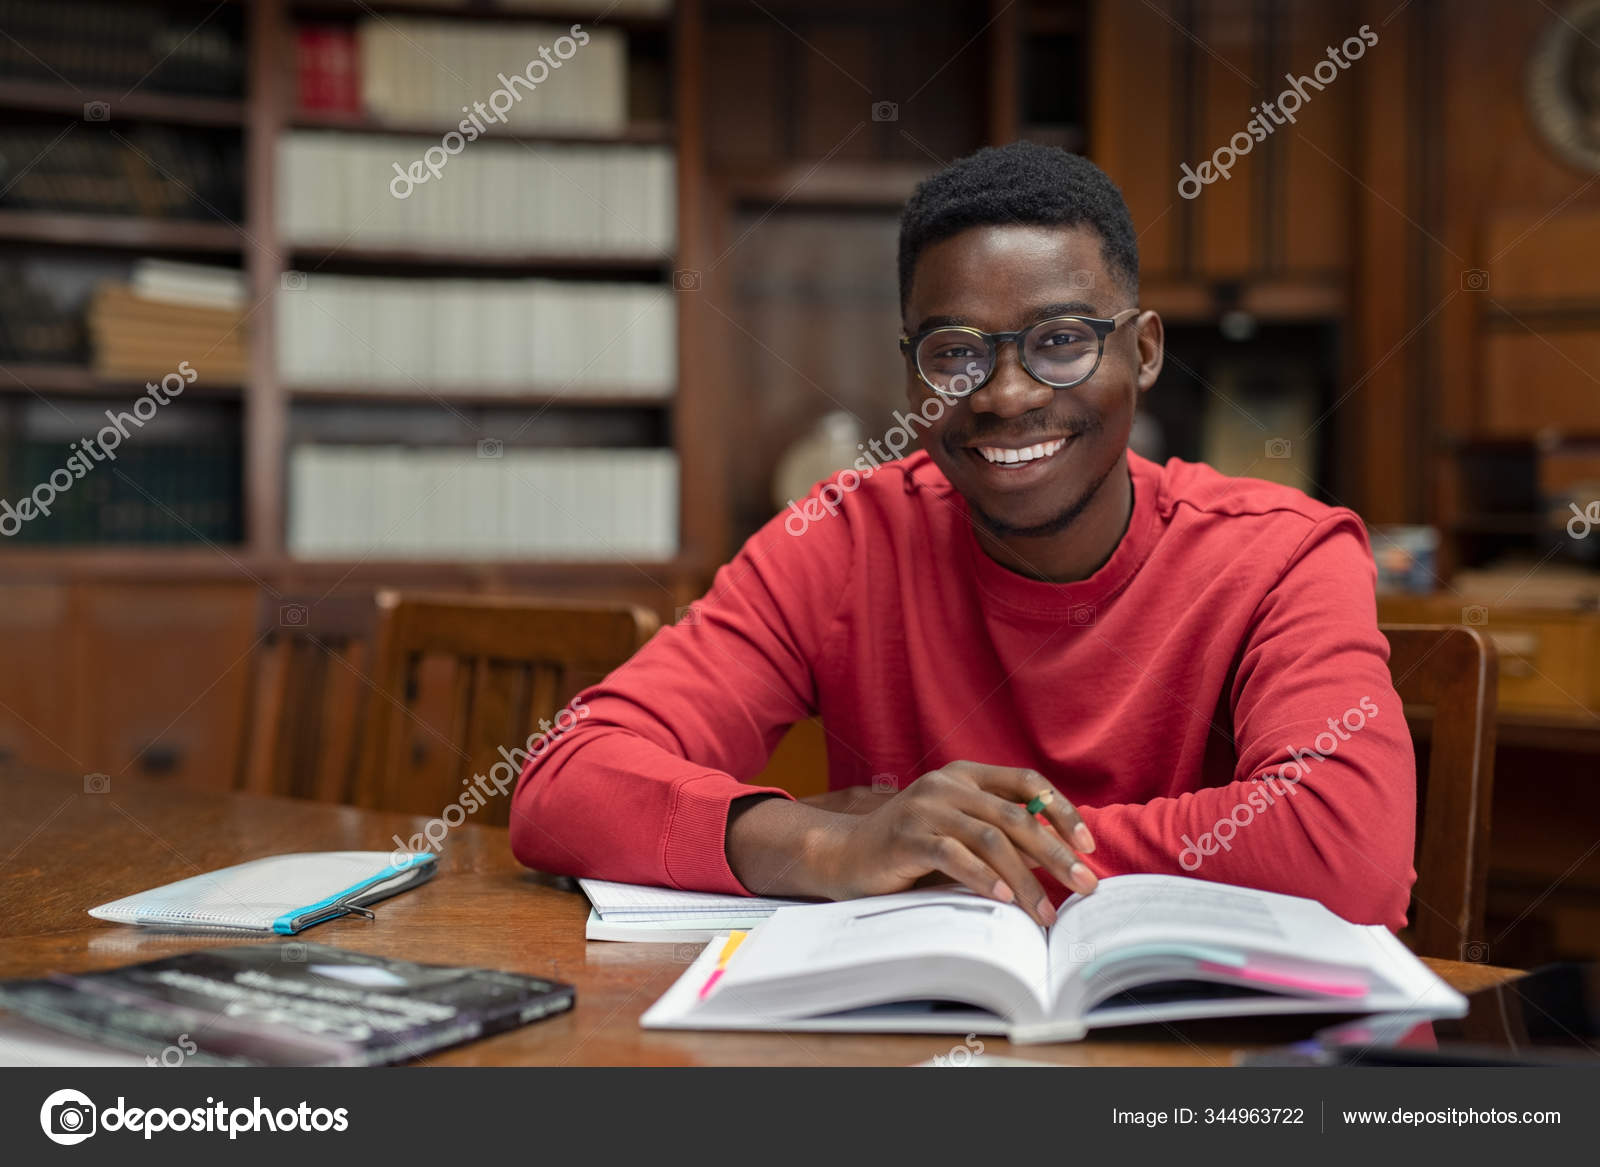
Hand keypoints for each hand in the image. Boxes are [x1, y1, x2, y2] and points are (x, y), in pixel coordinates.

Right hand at [813, 761, 1096, 925]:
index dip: (1061, 810)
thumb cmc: (910, 848)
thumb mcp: (960, 833)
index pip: (1026, 781)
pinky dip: (982, 877)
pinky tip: (1002, 898)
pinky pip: (953, 855)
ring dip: (1025, 879)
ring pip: (990, 839)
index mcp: (965, 775)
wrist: (845, 854)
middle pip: (1015, 816)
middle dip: (1056, 854)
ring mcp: (925, 808)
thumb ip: (999, 835)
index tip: (1087, 845)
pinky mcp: (907, 836)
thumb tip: (1057, 858)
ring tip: (1045, 911)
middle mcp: (947, 785)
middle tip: (1084, 885)